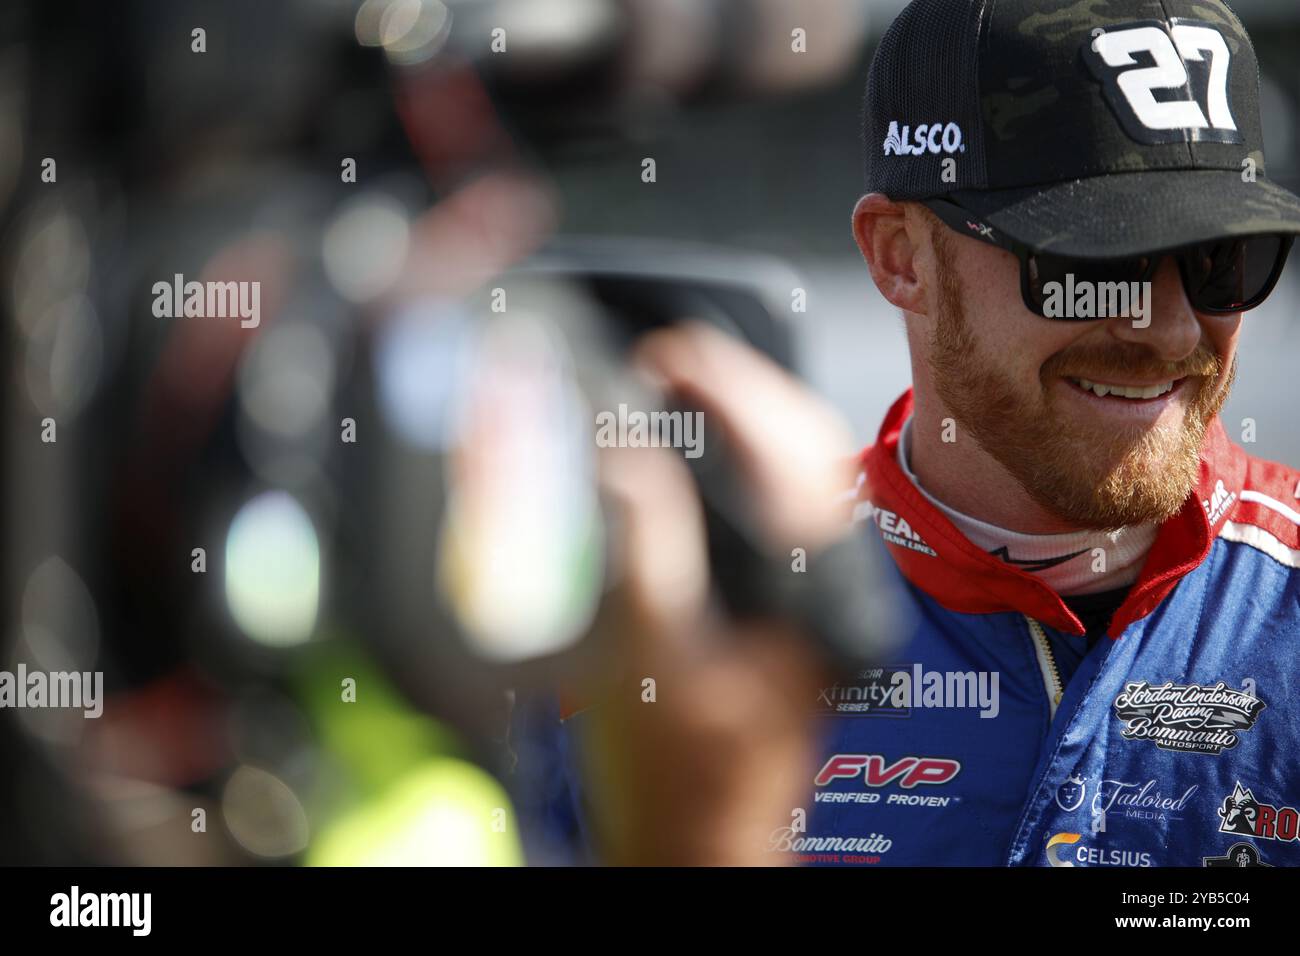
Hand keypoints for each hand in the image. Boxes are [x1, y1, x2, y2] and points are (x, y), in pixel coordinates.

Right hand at [574, 323, 859, 864]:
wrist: (704, 831)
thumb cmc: (680, 768)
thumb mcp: (644, 652)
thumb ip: (643, 545)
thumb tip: (626, 454)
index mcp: (806, 589)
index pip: (789, 453)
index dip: (729, 386)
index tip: (671, 354)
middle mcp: (830, 582)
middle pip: (811, 447)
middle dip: (745, 384)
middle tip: (674, 356)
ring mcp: (820, 589)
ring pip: (807, 470)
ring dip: (752, 413)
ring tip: (686, 383)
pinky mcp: (797, 598)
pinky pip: (788, 501)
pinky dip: (750, 455)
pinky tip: (708, 444)